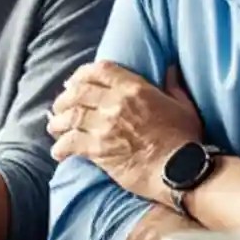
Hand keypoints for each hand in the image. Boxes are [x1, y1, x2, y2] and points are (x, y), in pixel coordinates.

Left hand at [47, 62, 203, 201]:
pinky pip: (71, 143)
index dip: (82, 74)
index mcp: (134, 88)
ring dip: (58, 121)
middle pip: (79, 92)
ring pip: (71, 116)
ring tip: (54, 127)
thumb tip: (170, 68)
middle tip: (60, 106)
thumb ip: (173, 85)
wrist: (181, 170)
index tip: (74, 81)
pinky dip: (61, 146)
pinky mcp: (99, 149)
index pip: (99, 70)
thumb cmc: (185, 139)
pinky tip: (58, 151)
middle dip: (65, 98)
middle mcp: (115, 103)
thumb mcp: (183, 105)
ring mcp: (105, 126)